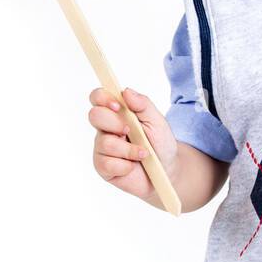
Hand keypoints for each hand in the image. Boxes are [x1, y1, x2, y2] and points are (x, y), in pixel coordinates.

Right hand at [87, 86, 178, 202]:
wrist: (166, 170)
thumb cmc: (160, 143)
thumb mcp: (157, 121)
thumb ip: (143, 104)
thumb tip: (126, 91)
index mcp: (116, 112)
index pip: (98, 97)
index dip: (103, 98)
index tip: (118, 106)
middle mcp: (105, 128)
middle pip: (94, 116)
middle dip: (114, 123)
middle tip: (130, 131)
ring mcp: (102, 148)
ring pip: (105, 142)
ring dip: (128, 149)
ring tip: (142, 154)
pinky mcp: (103, 167)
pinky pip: (106, 163)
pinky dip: (125, 166)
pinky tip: (132, 166)